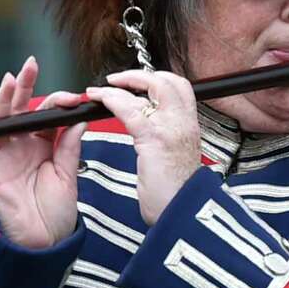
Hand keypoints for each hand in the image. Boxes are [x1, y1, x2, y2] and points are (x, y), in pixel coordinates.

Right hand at [0, 57, 84, 248]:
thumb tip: (78, 118)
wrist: (46, 241)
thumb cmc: (57, 210)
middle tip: (30, 66)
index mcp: (42, 144)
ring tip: (10, 81)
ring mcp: (5, 157)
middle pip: (20, 110)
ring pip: (0, 122)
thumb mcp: (68, 174)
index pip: (46, 114)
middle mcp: (22, 145)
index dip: (58, 102)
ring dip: (4, 101)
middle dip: (24, 87)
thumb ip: (70, 146)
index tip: (74, 98)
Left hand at [85, 69, 202, 224]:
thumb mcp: (175, 157)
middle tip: (117, 80)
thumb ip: (166, 139)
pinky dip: (111, 99)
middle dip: (140, 75)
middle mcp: (184, 122)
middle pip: (168, 81)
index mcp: (189, 126)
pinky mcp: (155, 138)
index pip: (179, 88)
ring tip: (100, 90)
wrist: (183, 211)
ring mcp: (171, 128)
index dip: (157, 80)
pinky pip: (131, 109)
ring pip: (151, 88)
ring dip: (121, 84)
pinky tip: (99, 100)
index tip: (138, 83)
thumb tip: (149, 128)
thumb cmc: (176, 192)